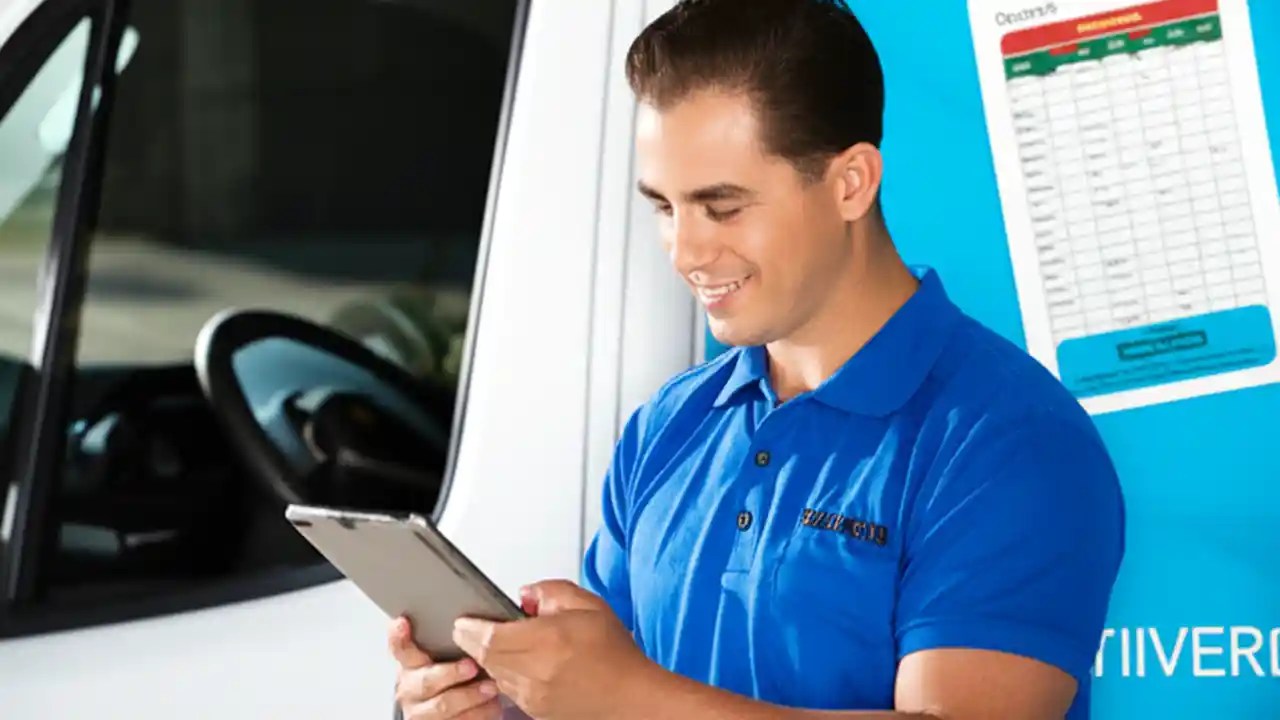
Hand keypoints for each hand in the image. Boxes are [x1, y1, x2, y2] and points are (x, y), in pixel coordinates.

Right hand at [389, 616, 503, 719]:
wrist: (452, 713)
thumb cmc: (452, 680)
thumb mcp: (447, 658)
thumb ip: (450, 642)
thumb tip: (470, 623)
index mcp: (411, 665)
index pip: (400, 648)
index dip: (399, 637)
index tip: (403, 622)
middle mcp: (410, 689)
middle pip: (425, 680)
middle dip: (450, 673)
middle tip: (471, 666)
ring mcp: (420, 712)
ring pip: (442, 705)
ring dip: (470, 696)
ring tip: (491, 688)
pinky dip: (479, 714)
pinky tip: (493, 705)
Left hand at [452, 580, 655, 719]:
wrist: (631, 698)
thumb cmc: (615, 655)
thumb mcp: (588, 605)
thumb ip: (552, 592)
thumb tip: (524, 595)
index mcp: (549, 641)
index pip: (491, 637)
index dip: (472, 627)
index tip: (464, 620)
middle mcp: (537, 671)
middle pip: (486, 657)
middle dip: (472, 641)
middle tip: (467, 629)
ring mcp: (534, 695)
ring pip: (494, 674)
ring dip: (487, 658)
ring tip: (492, 643)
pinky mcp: (536, 710)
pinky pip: (507, 689)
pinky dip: (503, 674)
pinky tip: (513, 662)